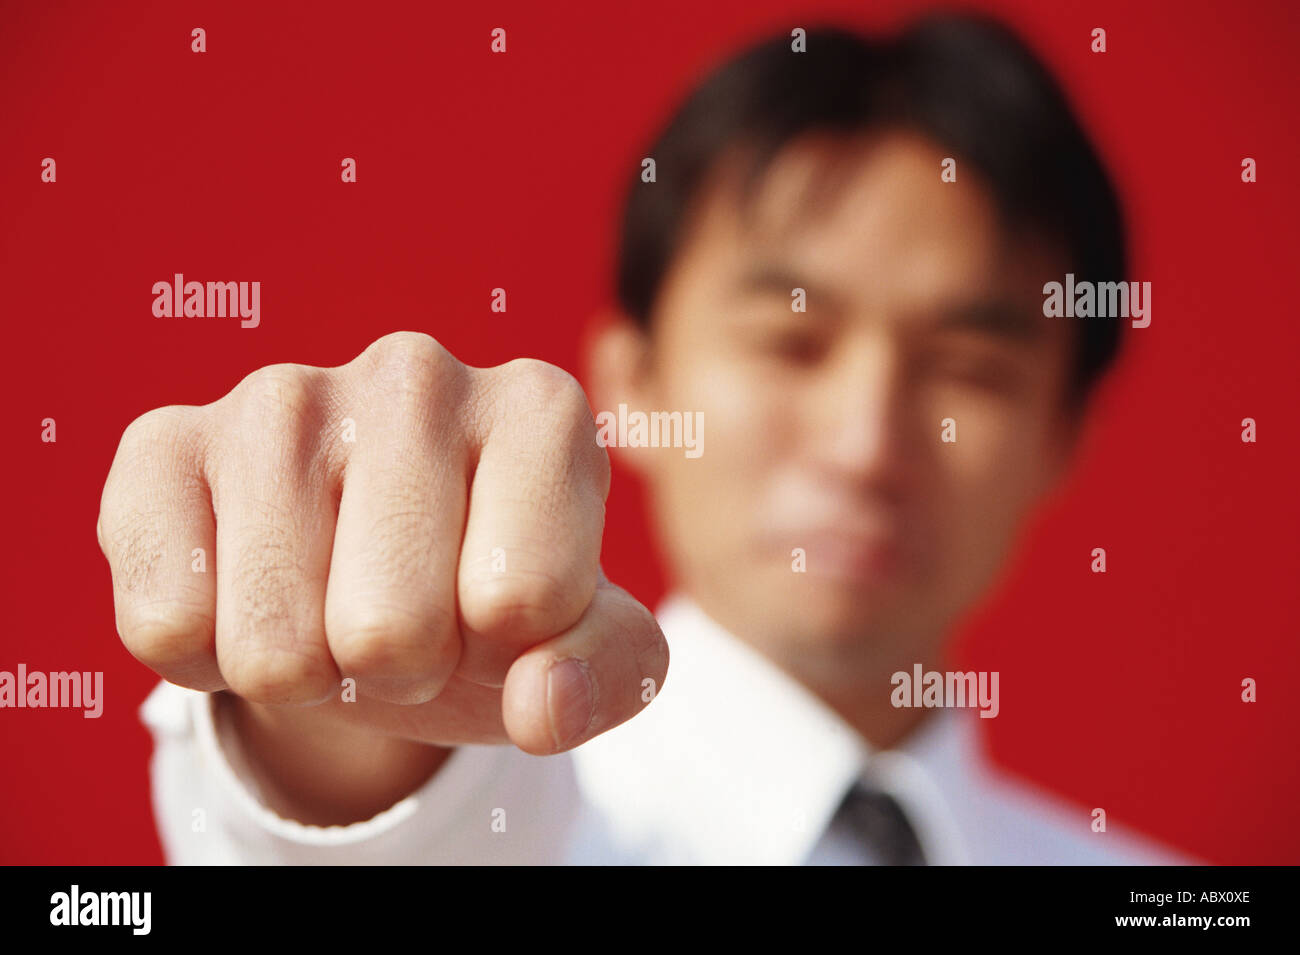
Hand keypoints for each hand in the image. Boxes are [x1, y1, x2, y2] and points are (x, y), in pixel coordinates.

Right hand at [98, 331, 667, 755]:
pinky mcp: (164, 441)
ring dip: (307, 671)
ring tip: (329, 603)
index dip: (507, 650)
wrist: (366, 579)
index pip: (524, 600)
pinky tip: (245, 589)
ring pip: (276, 647)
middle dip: (400, 668)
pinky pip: (164, 625)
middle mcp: (416, 373)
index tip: (496, 609)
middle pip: (392, 630)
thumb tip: (544, 706)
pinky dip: (206, 657)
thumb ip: (607, 673)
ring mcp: (282, 394)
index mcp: (540, 409)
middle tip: (404, 617)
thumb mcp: (578, 639)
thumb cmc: (485, 599)